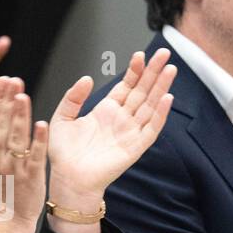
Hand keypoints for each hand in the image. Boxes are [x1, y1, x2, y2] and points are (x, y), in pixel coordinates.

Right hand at [0, 76, 47, 232]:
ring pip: (15, 138)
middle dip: (7, 100)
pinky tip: (42, 124)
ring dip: (19, 116)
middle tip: (14, 80)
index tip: (4, 80)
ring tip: (23, 95)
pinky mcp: (30, 177)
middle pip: (1, 124)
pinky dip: (38, 141)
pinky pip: (34, 157)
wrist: (3, 222)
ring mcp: (12, 167)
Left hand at [46, 50, 175, 202]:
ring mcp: (130, 132)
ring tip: (170, 69)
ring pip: (150, 106)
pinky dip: (160, 115)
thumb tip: (87, 77)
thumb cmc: (64, 154)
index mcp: (106, 111)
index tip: (139, 55)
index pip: (126, 86)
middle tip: (164, 53)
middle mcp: (121, 119)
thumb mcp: (63, 118)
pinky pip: (151, 129)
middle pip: (143, 91)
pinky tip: (166, 99)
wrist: (68, 179)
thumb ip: (73, 97)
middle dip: (153, 72)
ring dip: (161, 88)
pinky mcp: (135, 147)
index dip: (134, 70)